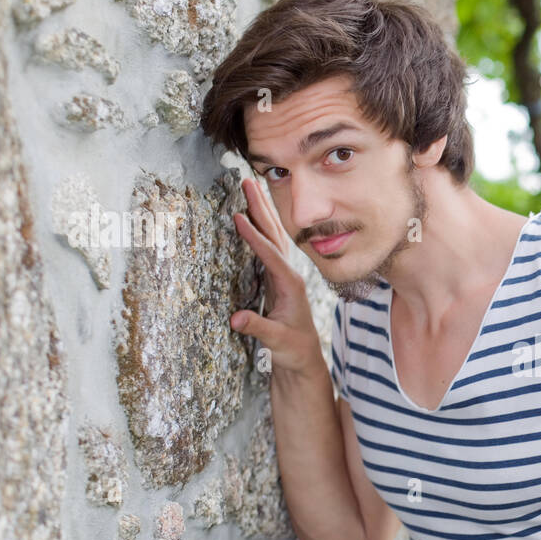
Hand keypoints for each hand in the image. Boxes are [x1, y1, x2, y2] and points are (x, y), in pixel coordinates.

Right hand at [229, 177, 321, 376]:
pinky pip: (269, 245)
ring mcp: (284, 274)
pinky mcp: (277, 278)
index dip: (254, 237)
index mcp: (290, 285)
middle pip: (275, 234)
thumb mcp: (276, 342)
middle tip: (247, 181)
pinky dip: (260, 227)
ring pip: (273, 235)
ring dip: (261, 210)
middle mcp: (289, 274)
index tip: (239, 217)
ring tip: (249, 186)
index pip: (270, 255)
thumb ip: (259, 329)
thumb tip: (236, 319)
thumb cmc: (293, 351)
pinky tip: (251, 214)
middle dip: (261, 207)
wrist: (304, 358)